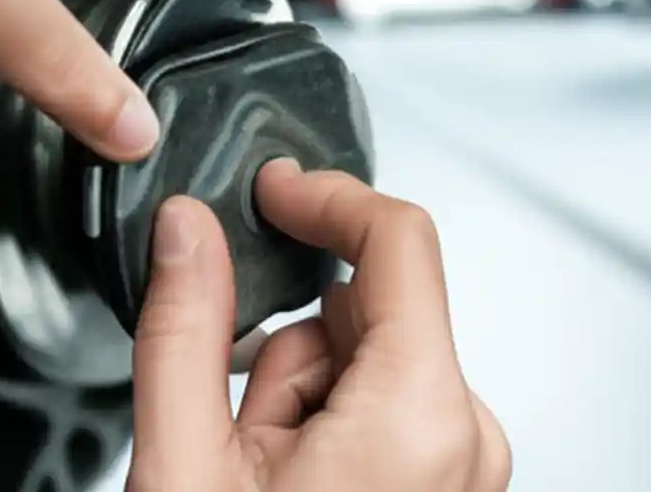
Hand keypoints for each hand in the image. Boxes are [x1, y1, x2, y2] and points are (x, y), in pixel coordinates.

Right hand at [128, 159, 510, 491]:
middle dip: (293, 346)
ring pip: (370, 354)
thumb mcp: (185, 468)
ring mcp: (466, 462)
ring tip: (262, 471)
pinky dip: (329, 422)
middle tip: (241, 432)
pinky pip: (386, 402)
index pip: (400, 241)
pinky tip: (292, 480)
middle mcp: (465, 436)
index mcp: (417, 419)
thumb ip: (183, 331)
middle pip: (370, 306)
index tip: (277, 188)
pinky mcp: (452, 478)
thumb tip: (187, 230)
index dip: (327, 198)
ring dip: (304, 391)